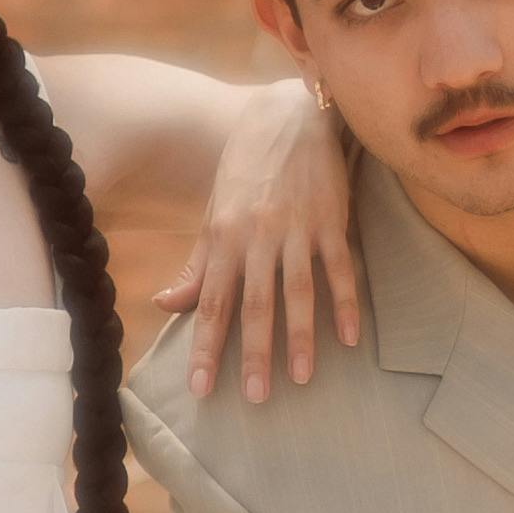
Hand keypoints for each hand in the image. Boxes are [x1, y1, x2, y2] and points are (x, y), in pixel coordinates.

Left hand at [165, 74, 362, 403]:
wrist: (289, 114)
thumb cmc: (247, 170)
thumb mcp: (215, 213)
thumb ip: (197, 265)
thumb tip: (166, 305)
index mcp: (224, 237)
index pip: (211, 302)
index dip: (206, 347)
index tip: (201, 387)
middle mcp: (257, 236)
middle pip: (253, 304)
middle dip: (253, 353)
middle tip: (255, 398)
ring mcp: (297, 228)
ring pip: (297, 291)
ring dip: (299, 336)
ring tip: (301, 378)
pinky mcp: (331, 219)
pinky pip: (339, 268)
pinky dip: (345, 304)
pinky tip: (348, 339)